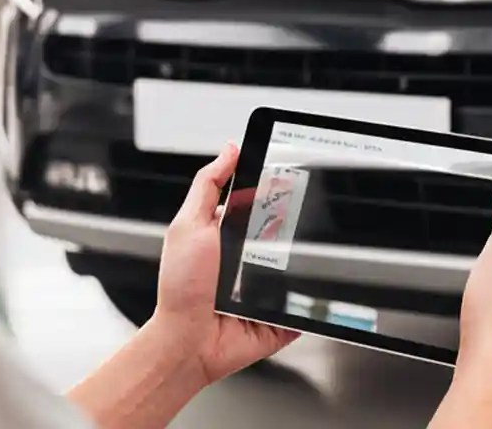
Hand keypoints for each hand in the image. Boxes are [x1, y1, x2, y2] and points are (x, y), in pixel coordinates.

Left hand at [153, 143, 298, 385]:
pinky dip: (310, 297)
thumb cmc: (181, 288)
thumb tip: (230, 150)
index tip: (290, 175)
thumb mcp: (190, 225)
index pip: (259, 203)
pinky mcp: (283, 314)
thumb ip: (208, 185)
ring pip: (300, 264)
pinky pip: (306, 302)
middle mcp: (249, 259)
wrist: (188, 342)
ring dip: (303, 259)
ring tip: (298, 254)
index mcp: (228, 234)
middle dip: (295, 222)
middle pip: (285, 230)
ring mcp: (268, 287)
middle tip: (298, 217)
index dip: (274, 188)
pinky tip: (307, 288)